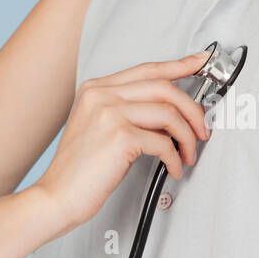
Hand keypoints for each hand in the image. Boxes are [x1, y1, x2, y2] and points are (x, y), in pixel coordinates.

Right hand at [32, 50, 213, 232]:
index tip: (199, 62)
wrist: (57, 195)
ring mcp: (109, 113)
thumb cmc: (79, 169)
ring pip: (169, 113)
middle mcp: (101, 95)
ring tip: (187, 154)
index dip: (179, 65)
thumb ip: (126, 111)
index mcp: (95, 89)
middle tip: (201, 129)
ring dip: (187, 137)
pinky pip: (164, 142)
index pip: (146, 70)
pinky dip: (175, 158)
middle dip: (192, 110)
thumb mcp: (97, 127)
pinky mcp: (120, 137)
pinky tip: (172, 167)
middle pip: (164, 87)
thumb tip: (169, 111)